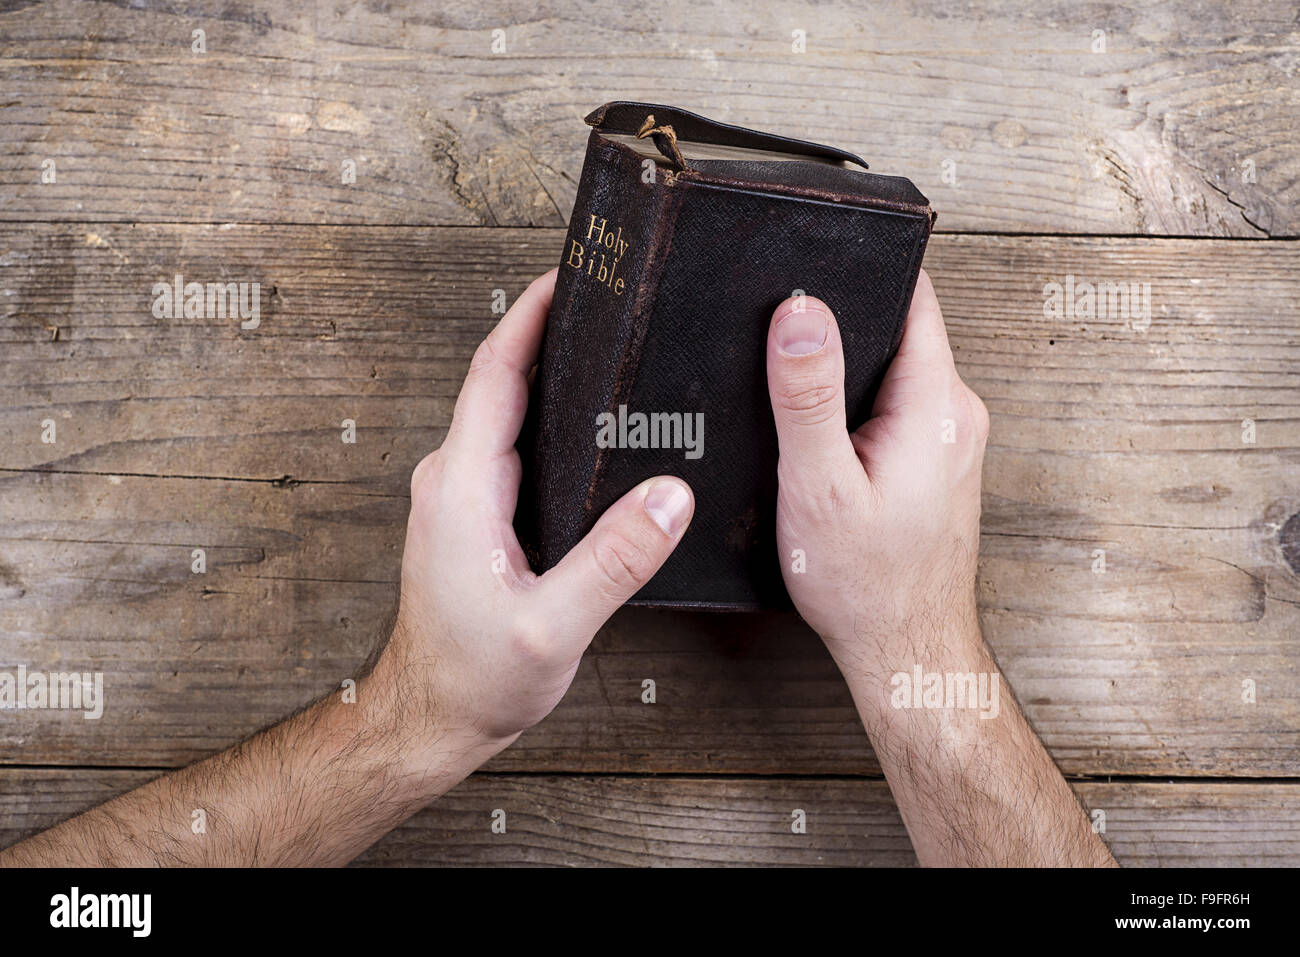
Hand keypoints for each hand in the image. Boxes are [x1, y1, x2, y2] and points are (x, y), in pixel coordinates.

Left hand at [375, 269, 694, 750]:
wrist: (429, 717)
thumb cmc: (473, 678)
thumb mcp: (553, 627)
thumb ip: (612, 562)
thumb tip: (669, 498)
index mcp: (462, 488)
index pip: (495, 374)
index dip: (531, 317)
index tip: (566, 276)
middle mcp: (452, 479)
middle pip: (500, 380)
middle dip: (548, 331)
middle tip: (604, 300)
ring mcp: (458, 495)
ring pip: (505, 411)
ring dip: (547, 373)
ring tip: (604, 348)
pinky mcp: (471, 515)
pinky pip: (510, 444)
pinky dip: (545, 416)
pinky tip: (587, 424)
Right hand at [765, 271, 988, 687]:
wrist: (905, 651)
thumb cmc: (866, 584)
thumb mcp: (820, 486)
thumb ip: (808, 396)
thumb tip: (801, 311)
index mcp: (936, 405)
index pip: (912, 295)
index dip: (858, 268)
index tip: (809, 258)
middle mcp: (955, 413)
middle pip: (898, 328)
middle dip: (840, 320)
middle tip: (780, 332)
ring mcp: (949, 437)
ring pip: (894, 368)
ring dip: (846, 368)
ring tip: (794, 386)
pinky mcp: (934, 460)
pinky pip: (894, 404)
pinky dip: (856, 405)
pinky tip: (820, 435)